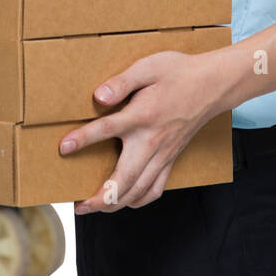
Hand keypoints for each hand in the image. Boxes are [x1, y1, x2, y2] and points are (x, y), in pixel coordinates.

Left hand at [58, 49, 223, 213]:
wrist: (212, 84)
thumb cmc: (178, 72)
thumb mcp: (148, 67)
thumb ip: (122, 82)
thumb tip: (98, 96)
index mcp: (142, 116)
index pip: (107, 129)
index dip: (83, 139)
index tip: (64, 147)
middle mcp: (152, 141)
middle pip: (124, 178)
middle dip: (100, 198)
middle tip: (79, 205)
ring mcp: (163, 154)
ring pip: (138, 190)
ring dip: (116, 204)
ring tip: (95, 208)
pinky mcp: (171, 158)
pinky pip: (156, 188)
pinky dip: (140, 200)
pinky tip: (128, 201)